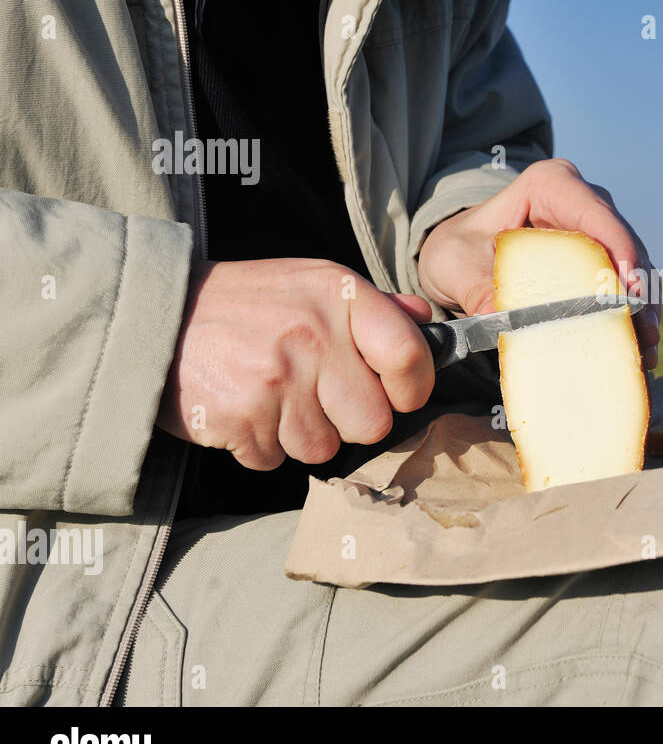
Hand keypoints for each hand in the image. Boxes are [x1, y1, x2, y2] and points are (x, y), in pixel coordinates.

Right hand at [157, 259, 435, 469]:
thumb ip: (375, 307)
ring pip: (322, 448)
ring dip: (297, 435)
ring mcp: (276, 378)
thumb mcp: (311, 284)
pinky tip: (241, 408)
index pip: (410, 356)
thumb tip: (427, 323)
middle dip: (346, 421)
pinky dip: (258, 445)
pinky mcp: (241, 417)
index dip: (413, 388)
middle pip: (372, 423)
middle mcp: (313, 334)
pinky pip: (273, 459)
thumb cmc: (244, 305)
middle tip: (312, 395)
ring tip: (268, 396)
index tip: (398, 394)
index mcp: (340, 295)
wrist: (153, 317)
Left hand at [417, 158, 661, 367]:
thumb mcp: (456, 265)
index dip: (620, 248)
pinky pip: (625, 288)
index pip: (595, 213)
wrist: (460, 259)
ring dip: (641, 311)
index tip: (631, 288)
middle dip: (637, 291)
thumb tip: (499, 316)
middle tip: (643, 333)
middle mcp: (583, 202)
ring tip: (644, 350)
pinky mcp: (600, 261)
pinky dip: (631, 318)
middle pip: (623, 245)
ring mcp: (597, 231)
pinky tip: (637, 349)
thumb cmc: (458, 249)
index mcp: (550, 185)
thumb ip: (476, 288)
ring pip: (633, 269)